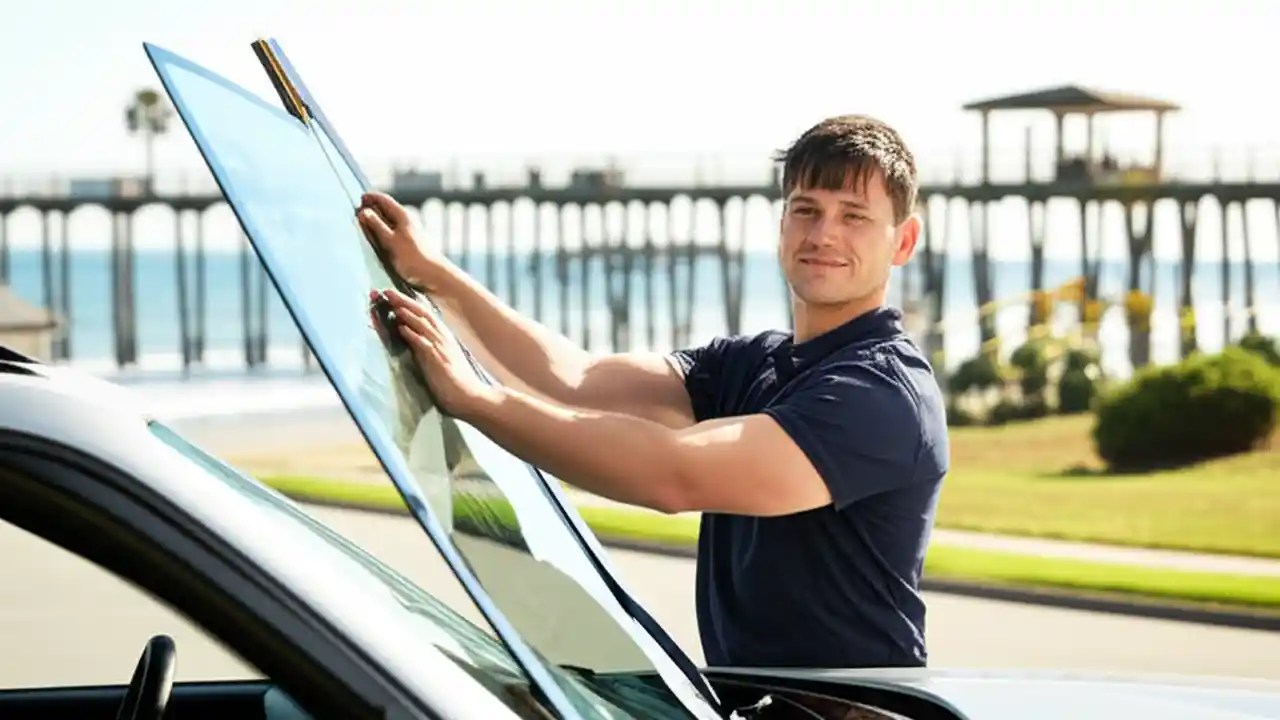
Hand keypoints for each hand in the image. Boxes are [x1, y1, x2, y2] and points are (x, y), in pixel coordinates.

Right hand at [357, 192, 452, 291]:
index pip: (384, 200)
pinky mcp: (405, 245)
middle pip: (385, 209)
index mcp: (402, 216)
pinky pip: (388, 233)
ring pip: (386, 222)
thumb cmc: (413, 258)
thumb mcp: (391, 241)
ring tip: (361, 224)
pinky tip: (374, 240)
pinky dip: (379, 232)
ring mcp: (405, 233)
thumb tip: (363, 211)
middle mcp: (404, 221)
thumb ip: (377, 226)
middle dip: (371, 208)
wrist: (433, 276)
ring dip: (374, 221)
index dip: (371, 197)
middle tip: (355, 211)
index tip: (359, 198)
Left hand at [377, 288, 498, 419]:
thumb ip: (429, 348)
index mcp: (443, 337)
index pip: (425, 315)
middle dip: (403, 300)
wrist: (473, 398)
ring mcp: (440, 348)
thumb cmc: (457, 384)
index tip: (392, 296)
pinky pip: (423, 344)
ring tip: (390, 300)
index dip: (408, 303)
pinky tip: (401, 327)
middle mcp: (442, 338)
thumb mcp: (443, 360)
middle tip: (385, 291)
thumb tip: (413, 339)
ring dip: (405, 311)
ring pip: (422, 323)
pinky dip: (412, 334)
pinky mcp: (438, 361)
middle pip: (421, 313)